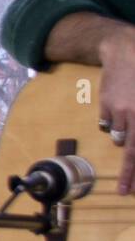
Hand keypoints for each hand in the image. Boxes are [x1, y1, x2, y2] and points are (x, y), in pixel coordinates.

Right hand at [97, 30, 134, 194]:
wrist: (126, 49)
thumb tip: (127, 141)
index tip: (130, 191)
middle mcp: (134, 116)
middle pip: (131, 150)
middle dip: (129, 173)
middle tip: (125, 190)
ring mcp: (119, 111)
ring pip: (119, 136)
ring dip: (124, 134)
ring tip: (130, 116)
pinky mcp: (107, 105)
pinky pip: (108, 123)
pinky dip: (114, 121)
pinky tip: (121, 106)